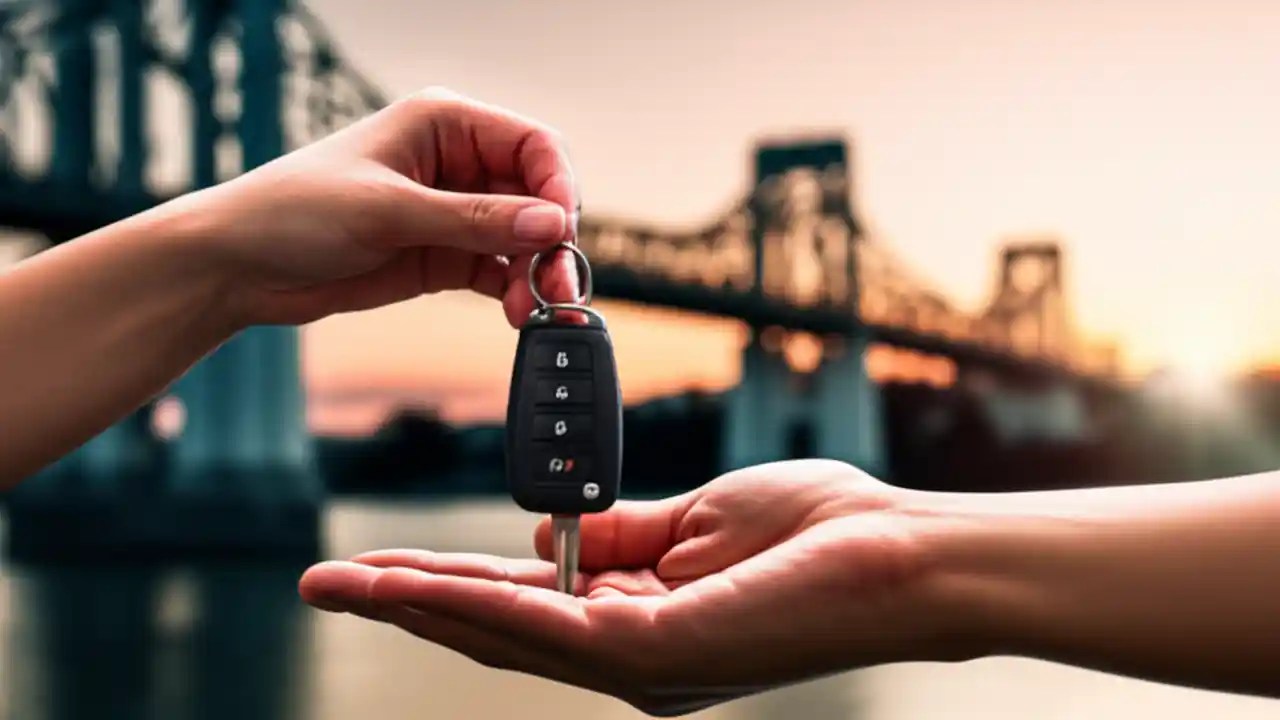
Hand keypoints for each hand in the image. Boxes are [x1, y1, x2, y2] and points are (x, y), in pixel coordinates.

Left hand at [182, 86, 581, 328]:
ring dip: (538, 274)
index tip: (563, 231)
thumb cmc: (294, 211)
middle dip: (553, 241)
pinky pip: (499, 271)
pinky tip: (516, 314)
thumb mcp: (388, 211)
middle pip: (537, 197)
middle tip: (559, 287)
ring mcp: (452, 213)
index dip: (558, 186)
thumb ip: (475, 219)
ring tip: (535, 310)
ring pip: (524, 240)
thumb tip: (552, 223)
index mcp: (445, 124)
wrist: (239, 266)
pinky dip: (514, 293)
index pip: (533, 145)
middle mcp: (456, 164)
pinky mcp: (442, 256)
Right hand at [299, 461, 971, 715]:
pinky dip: (478, 605)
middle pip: (494, 630)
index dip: (444, 585)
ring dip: (416, 605)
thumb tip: (549, 526)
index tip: (380, 565)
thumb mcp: (697, 520)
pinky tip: (417, 588)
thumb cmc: (821, 533)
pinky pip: (549, 627)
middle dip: (404, 604)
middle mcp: (628, 659)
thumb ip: (621, 533)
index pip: (522, 604)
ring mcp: (641, 665)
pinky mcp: (660, 656)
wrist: (905, 556)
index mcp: (639, 622)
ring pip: (504, 636)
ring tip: (341, 585)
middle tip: (323, 583)